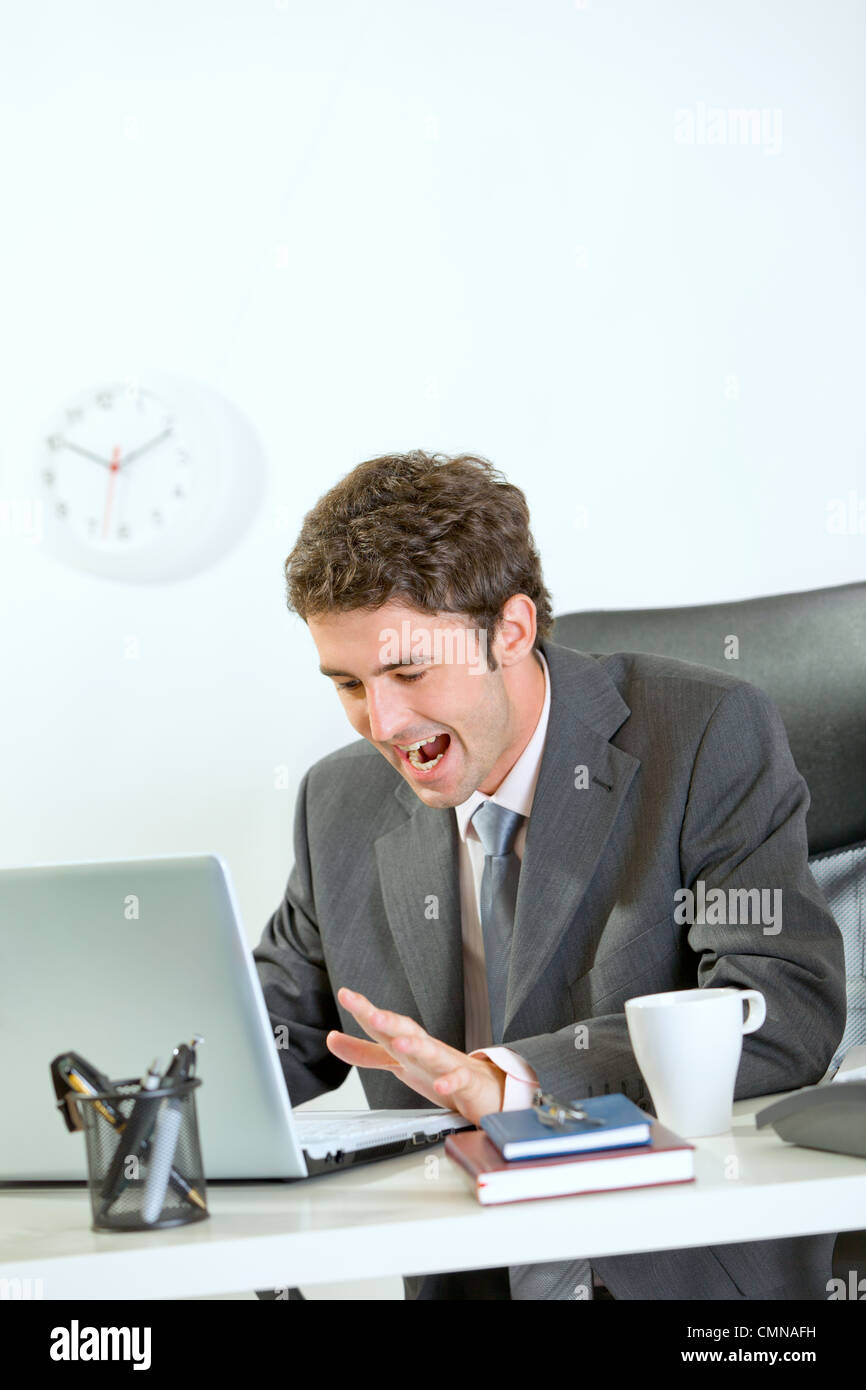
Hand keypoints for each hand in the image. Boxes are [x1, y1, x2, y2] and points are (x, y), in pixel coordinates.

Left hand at [327, 987, 505, 1126]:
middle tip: (370, 1011)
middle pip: (406, 1030)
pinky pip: (459, 1081)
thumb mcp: (396, 1061)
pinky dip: (451, 1081)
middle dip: (389, 1020)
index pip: (383, 1026)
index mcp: (407, 1044)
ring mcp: (447, 1064)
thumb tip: (331, 1039)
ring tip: (400, 1042)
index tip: (345, 994)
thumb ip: (364, 1051)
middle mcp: (425, 1049)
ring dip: (416, 1046)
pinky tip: (441, 1084)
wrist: (484, 1086)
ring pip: (431, 1052)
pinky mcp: (467, 1084)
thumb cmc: (437, 1069)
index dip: (363, 1011)